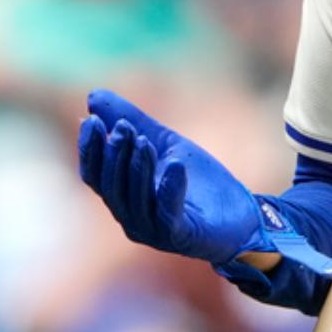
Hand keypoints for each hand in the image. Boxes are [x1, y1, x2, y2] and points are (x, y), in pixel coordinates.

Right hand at [78, 90, 331, 276]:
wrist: (242, 214)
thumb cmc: (199, 182)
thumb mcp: (167, 144)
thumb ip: (135, 122)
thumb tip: (93, 95)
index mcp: (124, 197)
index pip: (95, 176)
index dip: (90, 150)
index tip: (91, 120)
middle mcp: (131, 217)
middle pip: (112, 188)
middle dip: (115, 156)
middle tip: (123, 128)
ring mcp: (154, 231)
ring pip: (136, 200)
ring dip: (138, 169)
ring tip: (143, 140)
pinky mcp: (181, 237)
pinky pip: (169, 214)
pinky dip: (170, 188)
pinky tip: (175, 164)